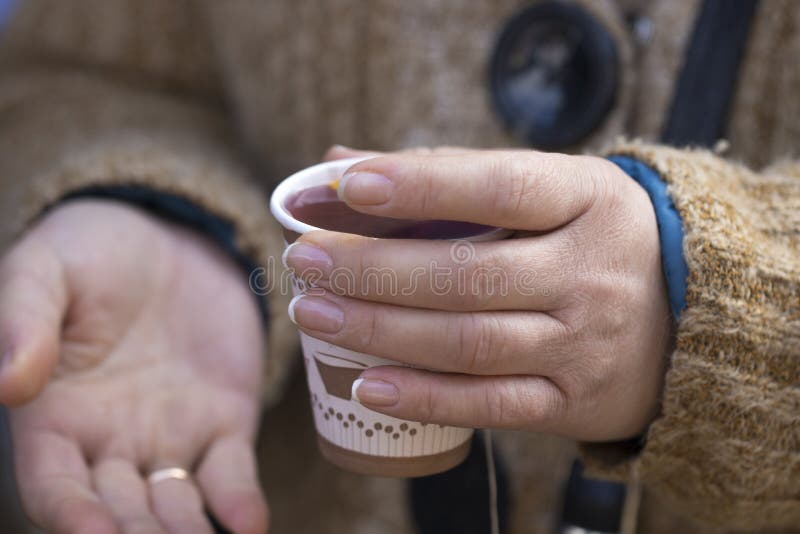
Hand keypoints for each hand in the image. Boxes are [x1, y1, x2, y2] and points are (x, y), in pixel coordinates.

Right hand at [0, 201, 267, 533]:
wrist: (169, 236)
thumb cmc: (92, 252)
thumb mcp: (45, 271)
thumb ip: (23, 321)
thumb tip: (7, 382)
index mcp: (55, 418)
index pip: (55, 485)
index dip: (72, 514)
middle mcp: (110, 443)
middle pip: (119, 512)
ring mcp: (170, 437)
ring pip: (174, 507)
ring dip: (185, 533)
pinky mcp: (224, 422)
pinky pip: (229, 473)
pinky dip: (238, 502)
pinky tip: (247, 523)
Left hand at [285, 148, 671, 441]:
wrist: (691, 317)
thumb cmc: (590, 239)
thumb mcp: (547, 191)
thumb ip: (448, 177)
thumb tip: (339, 164)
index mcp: (588, 199)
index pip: (498, 186)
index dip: (421, 185)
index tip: (345, 184)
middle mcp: (590, 271)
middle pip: (468, 273)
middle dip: (373, 269)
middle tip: (304, 260)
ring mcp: (585, 342)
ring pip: (469, 341)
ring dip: (380, 331)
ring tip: (313, 315)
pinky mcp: (575, 402)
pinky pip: (493, 405)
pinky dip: (425, 397)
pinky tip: (368, 385)